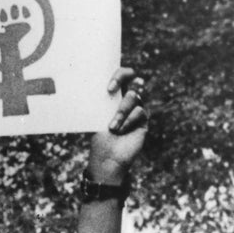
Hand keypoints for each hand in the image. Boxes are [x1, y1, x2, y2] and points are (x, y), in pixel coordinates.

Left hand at [88, 67, 148, 183]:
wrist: (107, 157)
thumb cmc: (99, 137)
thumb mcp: (97, 116)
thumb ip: (99, 101)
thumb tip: (90, 86)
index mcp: (116, 95)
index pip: (123, 75)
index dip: (119, 75)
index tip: (108, 88)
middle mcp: (128, 99)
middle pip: (133, 79)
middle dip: (121, 81)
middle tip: (109, 91)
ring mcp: (137, 108)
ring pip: (134, 97)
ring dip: (120, 112)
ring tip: (112, 127)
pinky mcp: (143, 120)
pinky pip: (139, 112)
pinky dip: (128, 122)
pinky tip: (120, 131)